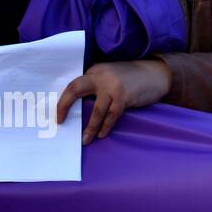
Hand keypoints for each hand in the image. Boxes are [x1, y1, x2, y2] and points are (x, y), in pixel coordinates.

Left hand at [57, 59, 172, 144]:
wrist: (155, 73)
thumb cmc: (129, 78)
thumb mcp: (108, 76)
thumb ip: (95, 86)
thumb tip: (78, 106)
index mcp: (93, 71)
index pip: (72, 84)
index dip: (62, 99)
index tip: (57, 114)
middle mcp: (100, 77)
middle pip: (75, 89)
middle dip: (64, 105)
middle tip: (59, 121)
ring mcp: (112, 87)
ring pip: (96, 110)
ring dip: (90, 127)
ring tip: (85, 140)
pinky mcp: (124, 97)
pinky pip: (112, 116)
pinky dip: (105, 126)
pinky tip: (101, 134)